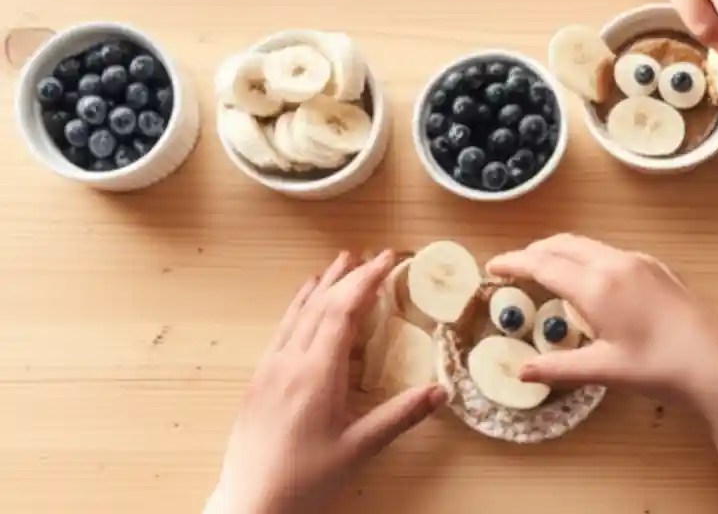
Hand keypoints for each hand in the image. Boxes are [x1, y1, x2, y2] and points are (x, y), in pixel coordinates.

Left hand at [206, 251, 446, 513]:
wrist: (251, 506)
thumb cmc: (305, 481)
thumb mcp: (360, 449)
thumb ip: (400, 416)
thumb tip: (440, 391)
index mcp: (316, 373)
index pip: (343, 311)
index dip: (366, 281)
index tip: (386, 259)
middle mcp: (288, 363)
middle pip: (319, 305)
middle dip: (347, 276)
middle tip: (369, 255)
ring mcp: (268, 371)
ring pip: (295, 315)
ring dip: (320, 287)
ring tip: (336, 266)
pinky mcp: (257, 384)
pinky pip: (281, 332)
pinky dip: (298, 309)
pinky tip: (302, 309)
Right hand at [486, 234, 717, 412]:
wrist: (716, 364)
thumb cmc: (657, 369)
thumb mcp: (602, 370)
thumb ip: (558, 367)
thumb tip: (520, 372)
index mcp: (597, 285)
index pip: (543, 264)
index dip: (514, 263)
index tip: (492, 265)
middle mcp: (617, 263)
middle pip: (564, 245)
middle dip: (536, 252)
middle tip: (516, 266)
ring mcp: (641, 262)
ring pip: (590, 245)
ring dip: (563, 252)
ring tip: (548, 271)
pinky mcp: (660, 269)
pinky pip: (613, 254)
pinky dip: (589, 258)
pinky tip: (592, 281)